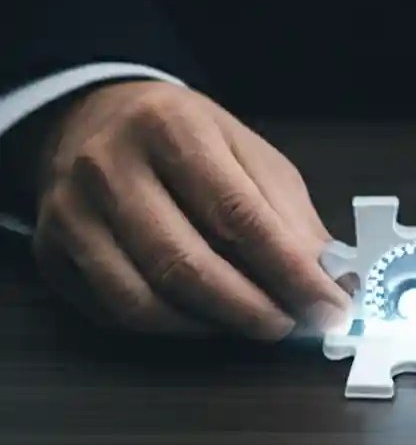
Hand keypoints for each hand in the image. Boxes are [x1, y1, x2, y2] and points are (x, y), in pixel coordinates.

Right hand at [29, 80, 349, 338]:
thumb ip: (292, 219)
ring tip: (253, 323)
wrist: (96, 116)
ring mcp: (72, 211)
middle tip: (292, 326)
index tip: (330, 308)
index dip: (291, 273)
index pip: (239, 215)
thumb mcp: (250, 157)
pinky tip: (205, 319)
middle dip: (251, 309)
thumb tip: (335, 284)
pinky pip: (116, 311)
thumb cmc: (188, 141)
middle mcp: (110, 166)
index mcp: (173, 128)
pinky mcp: (52, 252)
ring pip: (144, 299)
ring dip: (212, 326)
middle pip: (186, 263)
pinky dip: (171, 328)